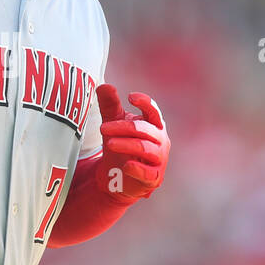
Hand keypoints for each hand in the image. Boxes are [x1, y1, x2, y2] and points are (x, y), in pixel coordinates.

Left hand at [95, 84, 169, 201]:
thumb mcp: (114, 124)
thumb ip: (110, 105)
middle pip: (144, 129)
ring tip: (108, 143)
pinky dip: (137, 168)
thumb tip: (104, 86)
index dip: (145, 103)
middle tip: (103, 128)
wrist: (119, 177)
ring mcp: (159, 159)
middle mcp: (160, 140)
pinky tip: (125, 166)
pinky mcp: (153, 178)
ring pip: (145, 148)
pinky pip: (148, 172)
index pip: (153, 111)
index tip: (130, 97)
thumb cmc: (122, 145)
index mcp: (153, 125)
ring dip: (126, 144)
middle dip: (122, 127)